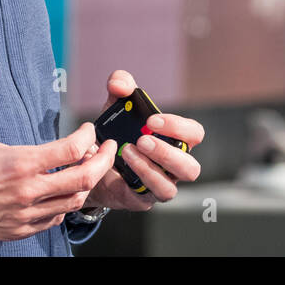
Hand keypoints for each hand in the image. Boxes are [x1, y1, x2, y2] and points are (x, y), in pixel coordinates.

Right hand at [0, 53, 116, 250]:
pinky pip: (54, 220)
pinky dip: (65, 205)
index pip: (72, 150)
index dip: (88, 137)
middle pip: (84, 179)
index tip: (88, 128)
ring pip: (74, 203)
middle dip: (103, 161)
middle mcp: (27, 192)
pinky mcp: (17, 230)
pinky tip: (61, 192)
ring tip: (88, 168)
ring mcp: (24, 215)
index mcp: (18, 164)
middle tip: (109, 149)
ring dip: (86, 185)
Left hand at [80, 70, 204, 211]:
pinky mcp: (142, 199)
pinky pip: (148, 197)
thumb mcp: (115, 104)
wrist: (91, 159)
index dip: (178, 127)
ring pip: (170, 187)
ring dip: (149, 168)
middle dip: (167, 153)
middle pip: (191, 168)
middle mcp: (173, 166)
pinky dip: (135, 180)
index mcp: (175, 140)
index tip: (152, 120)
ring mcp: (159, 185)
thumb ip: (120, 85)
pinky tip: (121, 165)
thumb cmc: (115, 131)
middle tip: (143, 139)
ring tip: (128, 151)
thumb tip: (121, 85)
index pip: (194, 134)